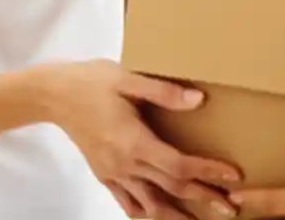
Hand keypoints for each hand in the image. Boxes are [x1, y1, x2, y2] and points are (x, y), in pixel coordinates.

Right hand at [46, 60, 242, 218]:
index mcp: (134, 142)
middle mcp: (125, 164)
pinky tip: (160, 217)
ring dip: (177, 215)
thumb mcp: (127, 78)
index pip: (179, 165)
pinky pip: (128, 203)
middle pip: (171, 188)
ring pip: (150, 205)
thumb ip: (164, 92)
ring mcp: (114, 173)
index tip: (232, 177)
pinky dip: (146, 215)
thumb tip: (198, 99)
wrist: (52, 95)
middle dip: (203, 198)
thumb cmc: (90, 82)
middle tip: (231, 207)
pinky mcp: (104, 175)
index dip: (208, 172)